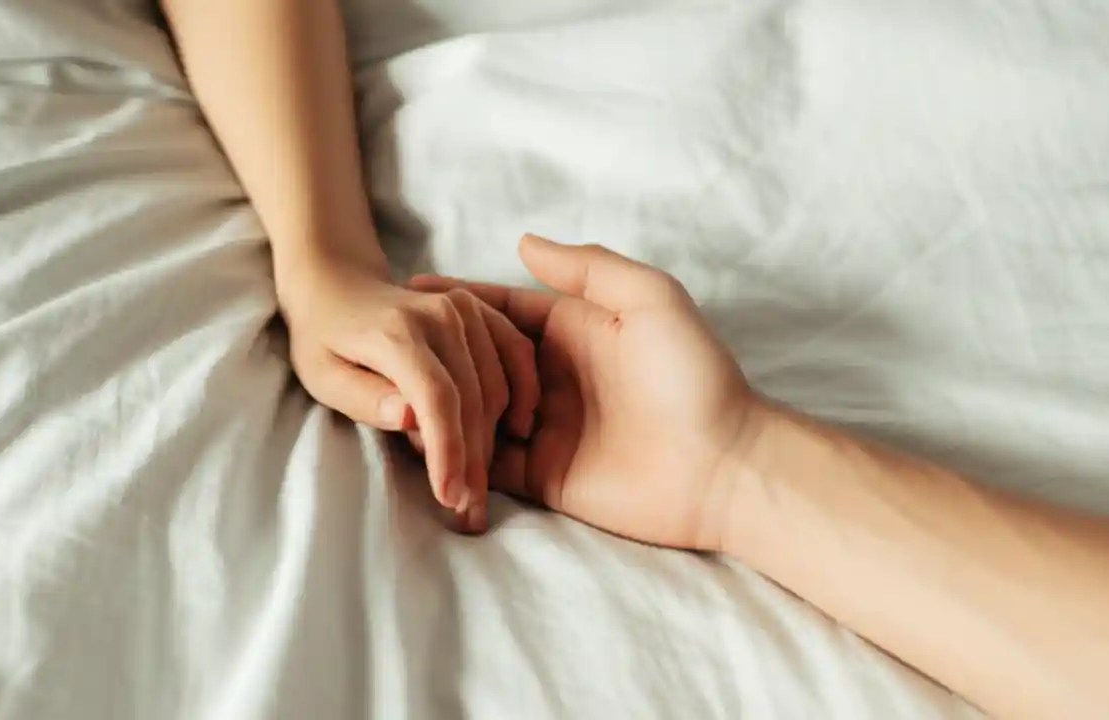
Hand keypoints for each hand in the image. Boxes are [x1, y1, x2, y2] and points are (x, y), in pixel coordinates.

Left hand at [278, 253, 538, 531]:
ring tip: (480, 489)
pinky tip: (516, 431)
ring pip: (496, 387)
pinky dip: (522, 395)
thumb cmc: (324, 339)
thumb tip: (410, 418)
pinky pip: (516, 355)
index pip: (436, 398)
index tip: (449, 496)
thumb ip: (363, 398)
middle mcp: (438, 314)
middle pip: (472, 400)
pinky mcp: (481, 308)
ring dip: (494, 441)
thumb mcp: (322, 375)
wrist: (339, 284)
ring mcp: (464, 308)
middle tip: (468, 512)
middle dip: (472, 462)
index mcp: (396, 332)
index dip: (448, 451)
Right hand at [412, 235, 760, 550]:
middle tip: (385, 342)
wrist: (723, 469)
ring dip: (437, 402)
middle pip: (478, 360)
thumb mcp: (652, 300)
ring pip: (473, 410)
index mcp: (574, 331)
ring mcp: (544, 429)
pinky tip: (416, 439)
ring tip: (386, 389)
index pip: (501, 311)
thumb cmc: (693, 378)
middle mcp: (551, 377)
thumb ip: (589, 269)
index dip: (456, 300)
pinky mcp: (542, 477)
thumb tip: (522, 242)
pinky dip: (454, 452)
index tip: (408, 291)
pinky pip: (486, 461)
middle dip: (435, 352)